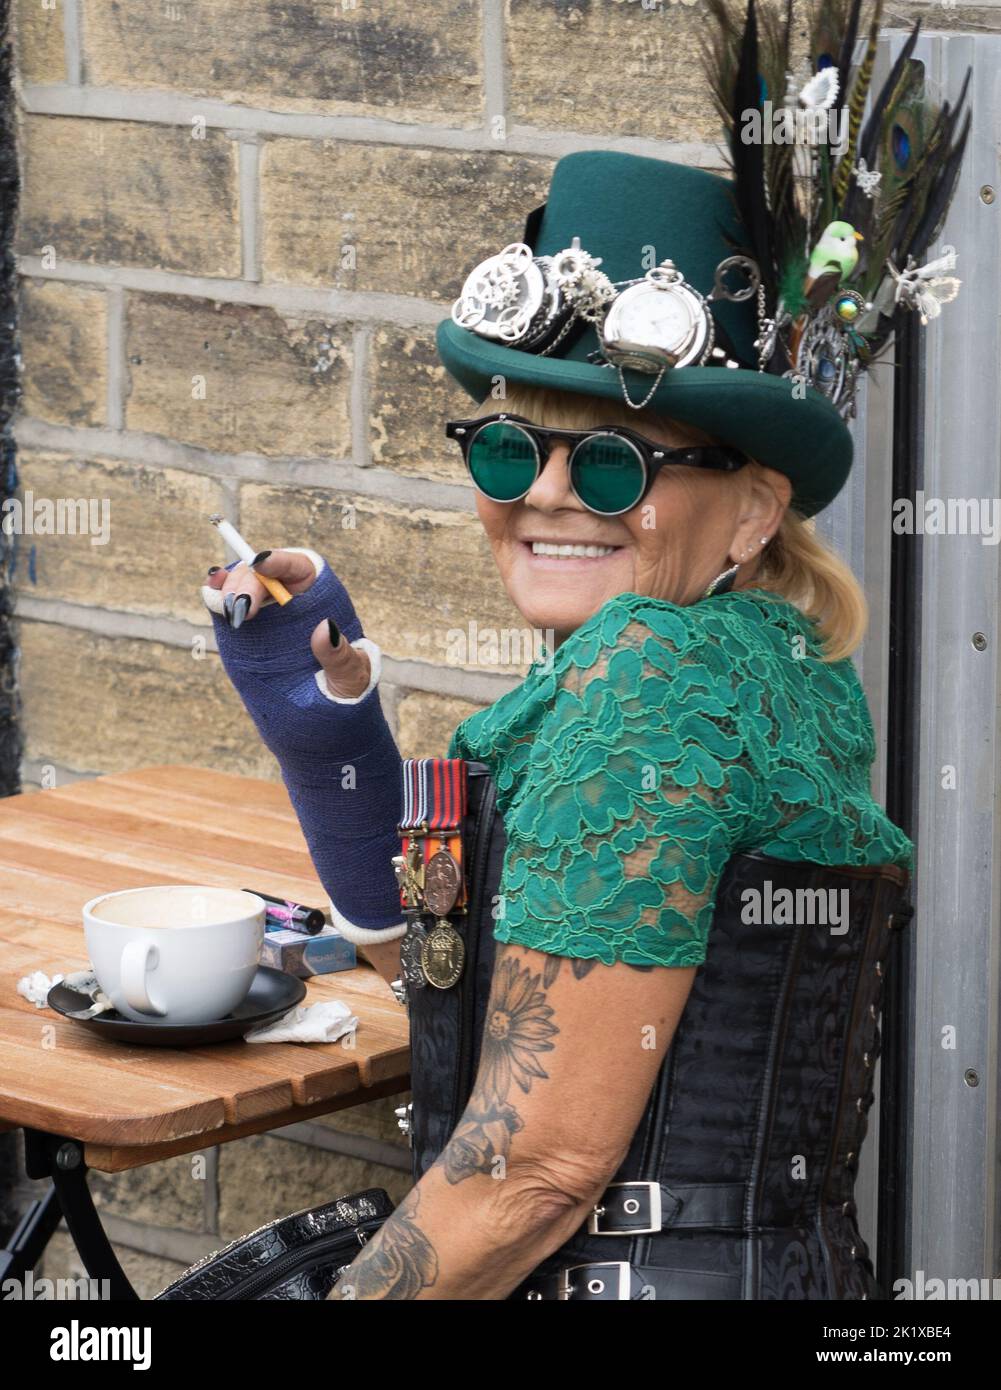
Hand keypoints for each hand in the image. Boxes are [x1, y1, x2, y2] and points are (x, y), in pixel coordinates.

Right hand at [203, 549, 371, 699]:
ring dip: (230, 591)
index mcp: (320, 597)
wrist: (324, 705)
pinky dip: (216, 595)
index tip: (261, 563)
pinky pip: (228, 604)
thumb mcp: (351, 675)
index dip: (278, 560)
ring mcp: (266, 611)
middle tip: (242, 608)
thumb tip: (326, 629)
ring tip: (229, 610)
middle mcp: (290, 596)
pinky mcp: (247, 627)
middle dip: (248, 583)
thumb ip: (341, 655)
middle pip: (263, 574)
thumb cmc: (345, 684)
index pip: (299, 567)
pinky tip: (211, 591)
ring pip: (242, 585)